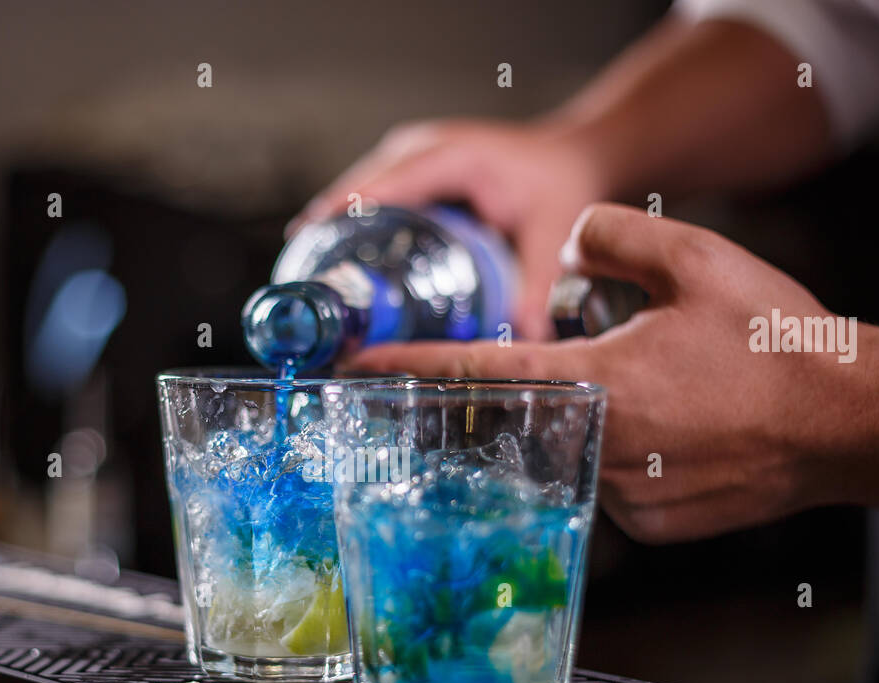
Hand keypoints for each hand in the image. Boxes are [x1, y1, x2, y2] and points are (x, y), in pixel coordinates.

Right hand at [290, 119, 603, 339]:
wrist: (570, 156)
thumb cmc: (560, 185)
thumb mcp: (553, 236)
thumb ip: (537, 286)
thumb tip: (525, 337)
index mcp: (448, 157)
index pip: (379, 186)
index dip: (337, 217)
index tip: (307, 252)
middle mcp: (417, 150)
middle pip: (352, 193)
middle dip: (324, 239)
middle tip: (310, 296)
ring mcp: (407, 160)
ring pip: (352, 198)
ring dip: (331, 239)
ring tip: (316, 293)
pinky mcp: (406, 176)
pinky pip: (366, 204)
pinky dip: (350, 235)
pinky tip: (342, 278)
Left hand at [342, 203, 852, 542]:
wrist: (852, 421)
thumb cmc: (777, 343)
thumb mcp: (695, 258)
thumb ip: (612, 239)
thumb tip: (570, 254)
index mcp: (595, 384)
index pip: (479, 372)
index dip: (412, 366)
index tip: (358, 365)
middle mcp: (596, 450)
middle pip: (529, 417)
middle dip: (545, 389)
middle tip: (612, 363)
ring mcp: (624, 499)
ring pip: (576, 451)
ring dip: (601, 420)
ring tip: (676, 396)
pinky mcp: (654, 529)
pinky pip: (612, 487)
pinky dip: (629, 457)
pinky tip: (683, 437)